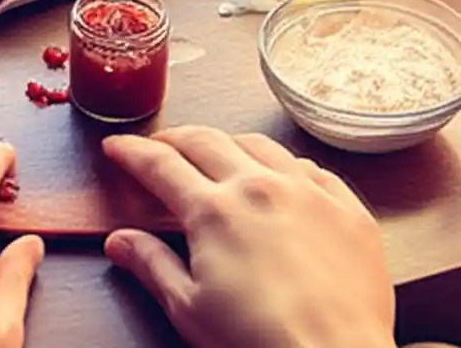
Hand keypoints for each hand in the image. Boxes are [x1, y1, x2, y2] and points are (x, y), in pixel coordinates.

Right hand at [103, 127, 394, 347]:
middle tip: (158, 146)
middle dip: (173, 138)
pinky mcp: (348, 210)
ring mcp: (308, 193)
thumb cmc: (261, 344)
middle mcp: (259, 188)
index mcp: (213, 211)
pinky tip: (280, 174)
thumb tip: (121, 241)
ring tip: (215, 152)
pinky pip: (312, 167)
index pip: (159, 164)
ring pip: (259, 144)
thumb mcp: (189, 309)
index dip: (132, 151)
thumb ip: (152, 265)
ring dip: (227, 142)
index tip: (118, 147)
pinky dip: (286, 163)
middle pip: (205, 141)